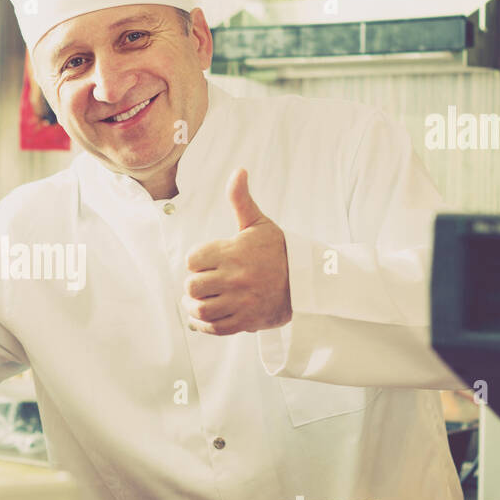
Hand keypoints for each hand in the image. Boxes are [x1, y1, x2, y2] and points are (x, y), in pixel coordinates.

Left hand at [183, 169, 291, 334]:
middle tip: (201, 283)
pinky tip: (203, 318)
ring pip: (201, 309)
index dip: (195, 262)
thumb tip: (238, 171)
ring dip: (194, 307)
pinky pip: (216, 327)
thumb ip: (241, 199)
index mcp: (233, 252)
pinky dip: (204, 325)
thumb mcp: (258, 223)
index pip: (193, 260)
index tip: (204, 263)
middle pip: (193, 286)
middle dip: (193, 285)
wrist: (306, 280)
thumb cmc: (278, 250)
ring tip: (196, 301)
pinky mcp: (246, 320)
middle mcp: (235, 278)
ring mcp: (241, 301)